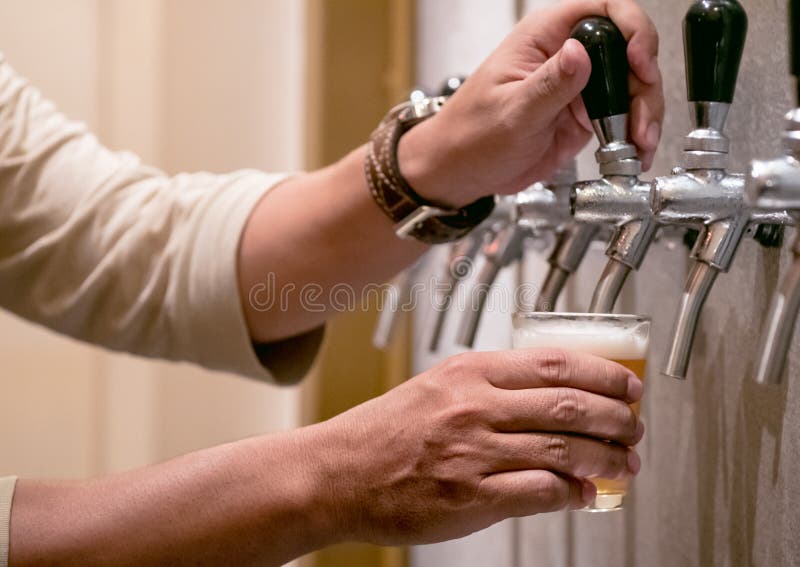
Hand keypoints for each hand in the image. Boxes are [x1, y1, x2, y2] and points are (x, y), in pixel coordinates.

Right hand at [308, 348, 643, 544]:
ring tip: (624, 464)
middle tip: (634, 427)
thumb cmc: (383, 432)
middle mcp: (474, 406)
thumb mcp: (437, 387)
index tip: (627, 386)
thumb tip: (545, 402)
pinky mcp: (470, 496)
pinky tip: (584, 495)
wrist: (338, 472)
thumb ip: (489, 390)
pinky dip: (572, 494)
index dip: (603, 374)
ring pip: (564, 449)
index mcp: (469, 372)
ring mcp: (473, 451)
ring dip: (606, 459)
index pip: (554, 363)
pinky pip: (540, 491)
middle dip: (616, 418)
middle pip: (568, 405)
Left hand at [398, 0, 663, 206]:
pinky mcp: (583, 116)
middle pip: (627, 50)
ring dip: (644, 113)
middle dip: (644, 83)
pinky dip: (635, 133)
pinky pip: (621, 117)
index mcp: (544, 38)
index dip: (631, 29)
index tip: (639, 61)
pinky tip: (636, 150)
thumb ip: (549, 85)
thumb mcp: (511, 113)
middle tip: (642, 117)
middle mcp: (566, 57)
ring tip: (641, 144)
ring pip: (631, 86)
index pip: (602, 10)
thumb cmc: (470, 136)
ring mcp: (578, 87)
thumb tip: (580, 52)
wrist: (460, 172)